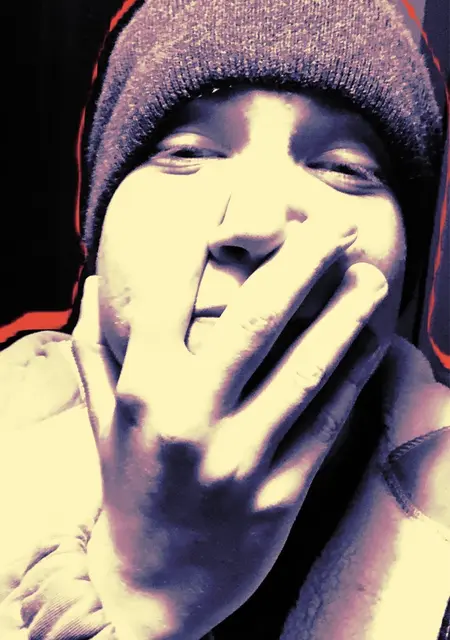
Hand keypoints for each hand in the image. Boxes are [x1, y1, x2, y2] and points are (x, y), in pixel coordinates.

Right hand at [72, 220, 388, 636]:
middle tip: (337, 227)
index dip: (199, 243)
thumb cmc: (128, 496)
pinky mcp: (279, 496)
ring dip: (343, 316)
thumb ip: (96, 358)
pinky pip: (325, 425)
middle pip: (254, 322)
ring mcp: (239, 459)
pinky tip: (369, 345)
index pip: (170, 299)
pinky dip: (352, 380)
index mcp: (144, 395)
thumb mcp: (101, 428)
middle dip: (302, 264)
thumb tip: (89, 293)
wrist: (150, 592)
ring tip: (370, 277)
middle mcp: (190, 420)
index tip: (231, 204)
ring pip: (305, 370)